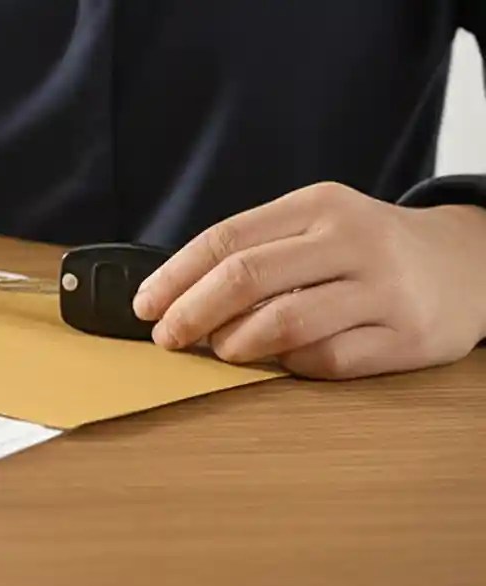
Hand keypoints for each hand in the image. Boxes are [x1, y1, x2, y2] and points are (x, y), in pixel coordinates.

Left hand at [132, 182, 485, 378]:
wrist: (469, 264)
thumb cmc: (367, 251)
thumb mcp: (316, 227)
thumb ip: (256, 252)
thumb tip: (173, 296)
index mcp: (319, 206)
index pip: (226, 239)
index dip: (175, 277)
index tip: (144, 306)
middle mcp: (352, 241)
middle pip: (245, 278)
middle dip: (190, 314)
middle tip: (166, 338)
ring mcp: (383, 290)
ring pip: (282, 324)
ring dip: (234, 344)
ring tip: (221, 349)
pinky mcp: (406, 338)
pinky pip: (324, 362)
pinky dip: (288, 366)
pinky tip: (280, 360)